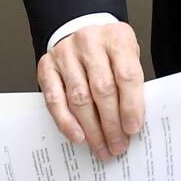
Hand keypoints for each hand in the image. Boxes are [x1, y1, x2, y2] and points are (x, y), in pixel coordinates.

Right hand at [37, 23, 144, 159]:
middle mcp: (89, 41)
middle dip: (111, 124)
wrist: (82, 33)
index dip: (131, 105)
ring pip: (79, 98)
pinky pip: (54, 99)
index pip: (126, 74)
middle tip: (117, 145)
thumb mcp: (128, 56)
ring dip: (92, 128)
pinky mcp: (46, 66)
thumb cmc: (109, 50)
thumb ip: (131, 83)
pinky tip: (78, 136)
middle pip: (102, 89)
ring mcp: (65, 53)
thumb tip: (132, 123)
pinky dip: (66, 121)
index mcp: (117, 37)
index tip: (133, 129)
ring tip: (101, 147)